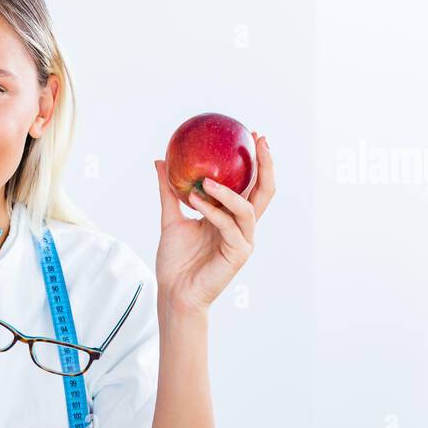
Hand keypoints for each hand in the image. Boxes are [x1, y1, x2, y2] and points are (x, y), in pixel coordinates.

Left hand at [154, 132, 275, 314]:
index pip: (251, 185)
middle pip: (265, 192)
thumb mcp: (170, 218)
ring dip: (228, 192)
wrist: (174, 292)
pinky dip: (213, 212)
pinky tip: (196, 200)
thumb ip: (168, 191)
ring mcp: (243, 240)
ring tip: (207, 180)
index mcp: (230, 218)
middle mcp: (242, 227)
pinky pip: (229, 226)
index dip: (257, 162)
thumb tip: (160, 161)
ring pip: (248, 209)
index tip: (253, 136)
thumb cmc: (175, 260)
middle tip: (259, 141)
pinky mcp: (238, 254)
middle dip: (267, 166)